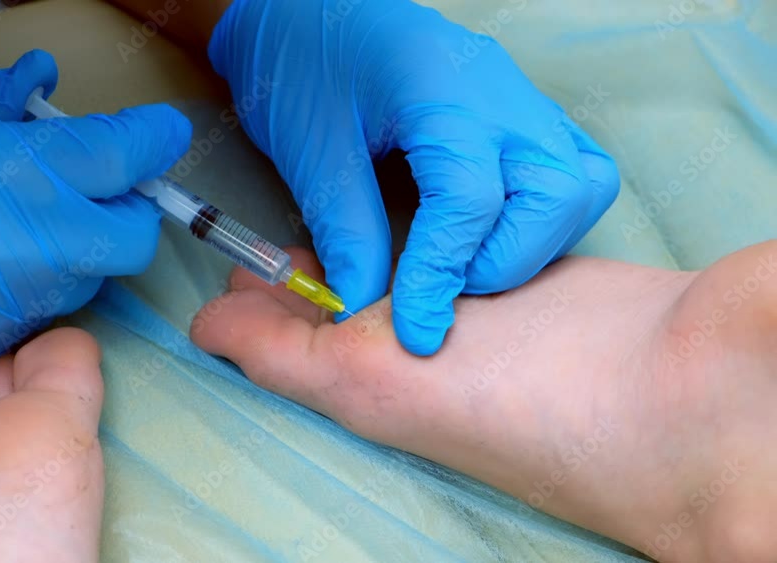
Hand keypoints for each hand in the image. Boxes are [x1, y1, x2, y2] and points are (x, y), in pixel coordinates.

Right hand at [0, 50, 190, 392]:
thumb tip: (40, 79)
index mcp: (14, 173)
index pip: (124, 157)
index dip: (152, 142)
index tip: (156, 135)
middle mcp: (28, 244)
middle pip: (133, 238)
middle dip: (129, 211)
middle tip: (97, 188)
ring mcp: (9, 304)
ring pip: (89, 281)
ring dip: (80, 251)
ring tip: (25, 225)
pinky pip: (35, 315)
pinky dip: (30, 288)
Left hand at [208, 0, 619, 354]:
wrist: (310, 16)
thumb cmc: (303, 68)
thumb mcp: (313, 154)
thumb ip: (345, 234)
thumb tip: (364, 308)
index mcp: (440, 92)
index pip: (469, 201)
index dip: (443, 275)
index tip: (415, 329)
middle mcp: (499, 92)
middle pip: (556, 192)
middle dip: (506, 261)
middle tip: (447, 287)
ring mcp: (520, 98)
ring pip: (579, 183)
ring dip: (533, 241)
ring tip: (468, 262)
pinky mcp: (523, 111)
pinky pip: (572, 167)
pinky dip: (545, 215)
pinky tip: (494, 233)